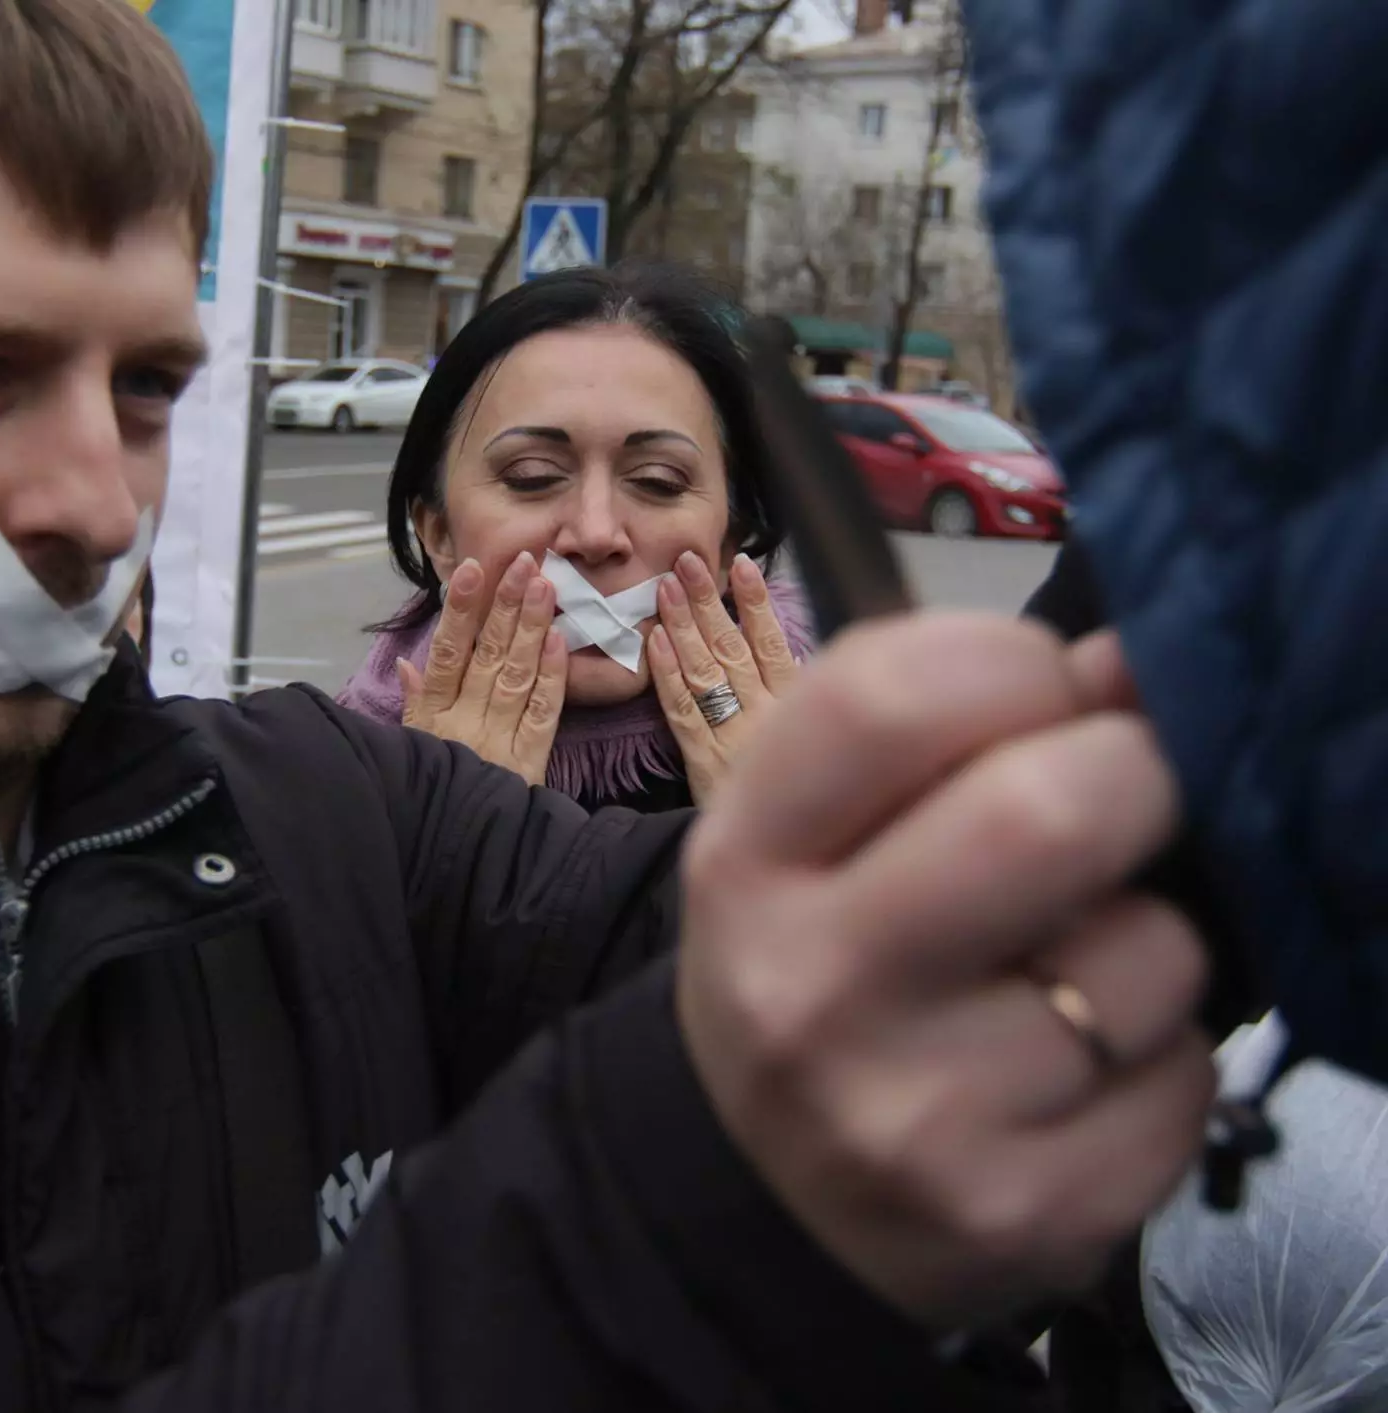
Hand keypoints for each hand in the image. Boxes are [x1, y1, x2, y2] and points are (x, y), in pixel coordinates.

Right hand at [399, 553, 567, 786]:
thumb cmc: (432, 796)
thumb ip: (414, 705)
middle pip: (487, 656)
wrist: (457, 861)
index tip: (474, 571)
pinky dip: (551, 678)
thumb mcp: (410, 751)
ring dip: (531, 628)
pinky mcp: (527, 764)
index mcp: (431, 719)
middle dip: (506, 606)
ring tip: (545, 585)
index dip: (460, 611)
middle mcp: (463, 725)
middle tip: (526, 562)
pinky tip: (559, 642)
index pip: (445, 654)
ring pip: (516, 675)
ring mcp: (496, 742)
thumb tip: (407, 662)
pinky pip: (542, 715)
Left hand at [646, 551, 799, 802]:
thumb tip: (778, 640)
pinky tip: (655, 643)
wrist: (785, 864)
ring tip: (665, 587)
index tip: (740, 564)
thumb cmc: (805, 800)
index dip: (756, 603)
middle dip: (708, 602)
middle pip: (734, 650)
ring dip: (684, 627)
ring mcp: (735, 740)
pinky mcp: (705, 765)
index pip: (775, 643)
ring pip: (706, 673)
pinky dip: (667, 675)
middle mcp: (770, 719)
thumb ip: (802, 694)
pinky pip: (683, 713)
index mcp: (800, 709)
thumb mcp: (824, 743)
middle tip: (686, 561)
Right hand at [673, 618, 1212, 1330]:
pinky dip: (1160, 1055)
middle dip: (1129, 777)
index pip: (897, 695)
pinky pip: (1187, 1074)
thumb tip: (1131, 664)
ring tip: (1067, 971)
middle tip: (1113, 802)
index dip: (1013, 667)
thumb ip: (944, 726)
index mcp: (743, 863)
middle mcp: (808, 989)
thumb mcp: (814, 831)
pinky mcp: (1023, 1212)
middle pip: (1052, 810)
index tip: (1035, 701)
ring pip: (1151, 951)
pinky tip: (1077, 1072)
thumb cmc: (819, 962)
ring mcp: (912, 1115)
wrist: (764, 1191)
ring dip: (1145, 941)